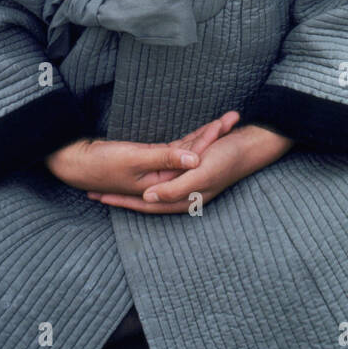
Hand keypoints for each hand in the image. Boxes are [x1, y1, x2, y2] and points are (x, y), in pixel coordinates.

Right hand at [45, 110, 241, 196]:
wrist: (77, 163)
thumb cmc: (103, 162)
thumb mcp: (136, 159)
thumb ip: (167, 159)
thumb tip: (198, 161)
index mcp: (164, 184)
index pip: (194, 162)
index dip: (211, 143)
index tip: (226, 126)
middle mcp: (165, 180)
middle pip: (195, 157)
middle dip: (214, 137)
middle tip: (234, 119)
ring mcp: (160, 170)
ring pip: (189, 151)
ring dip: (207, 136)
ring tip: (228, 120)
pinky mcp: (153, 160)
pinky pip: (178, 148)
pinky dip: (193, 137)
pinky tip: (208, 130)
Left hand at [85, 122, 294, 213]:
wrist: (254, 144)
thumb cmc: (228, 159)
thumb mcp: (199, 174)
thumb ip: (173, 188)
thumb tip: (147, 198)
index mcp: (186, 198)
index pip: (146, 204)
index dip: (122, 202)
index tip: (97, 198)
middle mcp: (186, 192)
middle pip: (146, 197)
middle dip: (121, 195)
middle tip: (94, 194)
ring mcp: (188, 179)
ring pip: (154, 183)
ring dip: (133, 183)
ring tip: (109, 181)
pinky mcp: (192, 164)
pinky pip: (164, 169)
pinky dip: (150, 169)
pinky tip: (137, 165)